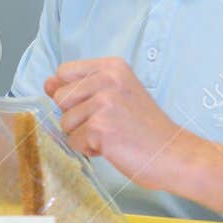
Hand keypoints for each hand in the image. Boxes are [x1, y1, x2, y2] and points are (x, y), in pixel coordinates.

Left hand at [45, 58, 194, 189]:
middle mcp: (107, 80)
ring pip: (64, 122)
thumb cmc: (145, 128)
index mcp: (112, 67)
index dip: (72, 93)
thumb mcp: (116, 95)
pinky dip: (90, 149)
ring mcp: (104, 103)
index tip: (96, 104)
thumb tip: (47, 83)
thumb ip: (80, 87)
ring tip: (113, 134)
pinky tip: (114, 147)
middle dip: (76, 116)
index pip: (63, 72)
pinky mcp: (100, 127)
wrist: (175, 155)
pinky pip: (73, 141)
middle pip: (60, 98)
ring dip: (84, 134)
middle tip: (109, 122)